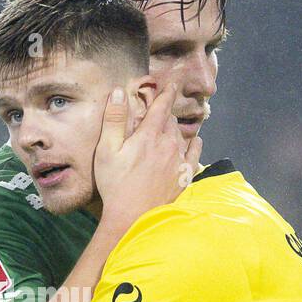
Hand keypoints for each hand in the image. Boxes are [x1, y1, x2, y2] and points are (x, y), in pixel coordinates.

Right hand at [92, 83, 202, 232]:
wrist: (132, 217)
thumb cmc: (115, 185)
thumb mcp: (107, 150)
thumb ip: (114, 120)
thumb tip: (119, 92)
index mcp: (149, 136)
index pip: (161, 106)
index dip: (166, 92)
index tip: (169, 84)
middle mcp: (168, 145)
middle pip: (171, 120)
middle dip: (166, 112)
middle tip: (162, 109)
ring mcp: (179, 161)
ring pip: (182, 135)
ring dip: (176, 128)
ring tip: (172, 126)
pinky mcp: (184, 176)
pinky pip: (194, 154)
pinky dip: (194, 145)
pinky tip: (192, 143)